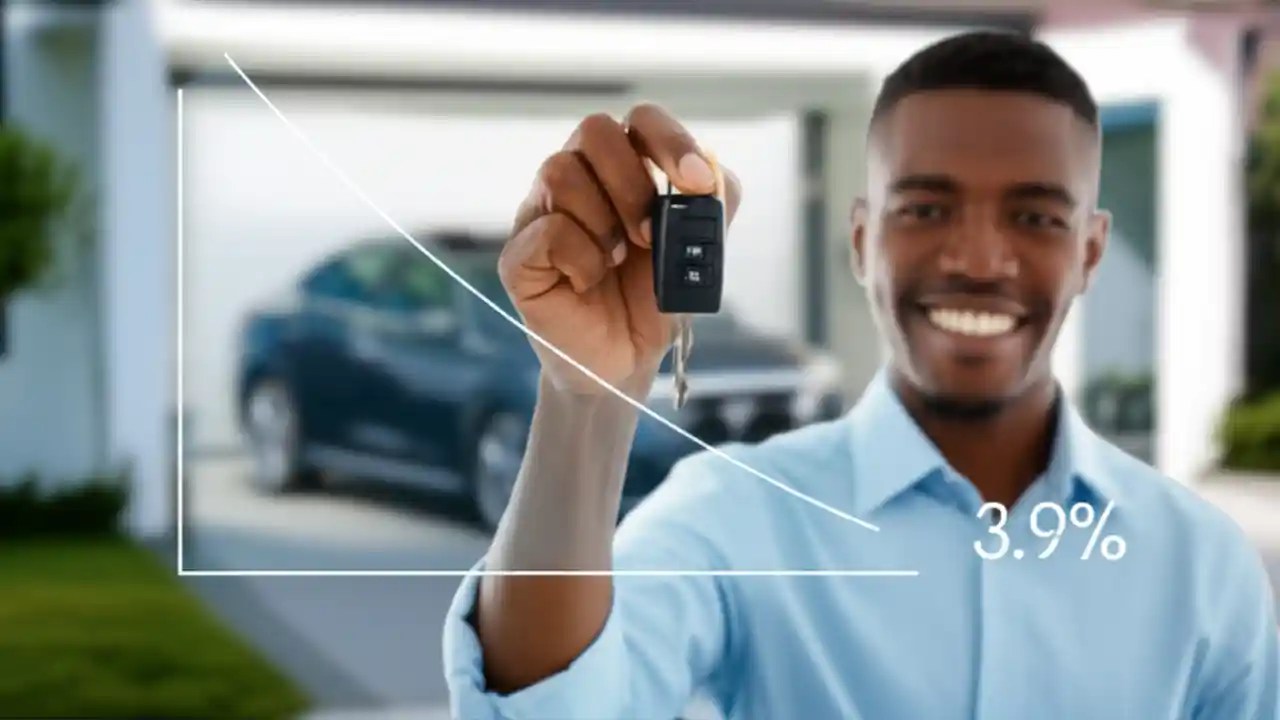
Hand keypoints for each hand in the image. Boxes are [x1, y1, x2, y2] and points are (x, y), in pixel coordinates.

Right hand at [498, 104, 741, 396]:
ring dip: (606, 222)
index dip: (669, 140)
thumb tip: (710, 178)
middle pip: (594, 131)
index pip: (639, 120)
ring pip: (561, 172)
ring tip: (618, 260)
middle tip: (652, 234)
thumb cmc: (652, 296)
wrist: (624, 359)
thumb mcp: (698, 248)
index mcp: (621, 168)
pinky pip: (548, 230)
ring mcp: (541, 213)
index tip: (696, 182)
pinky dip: (582, 259)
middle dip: (633, 183)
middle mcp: (578, 179)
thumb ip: (713, 204)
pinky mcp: (519, 256)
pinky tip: (591, 281)